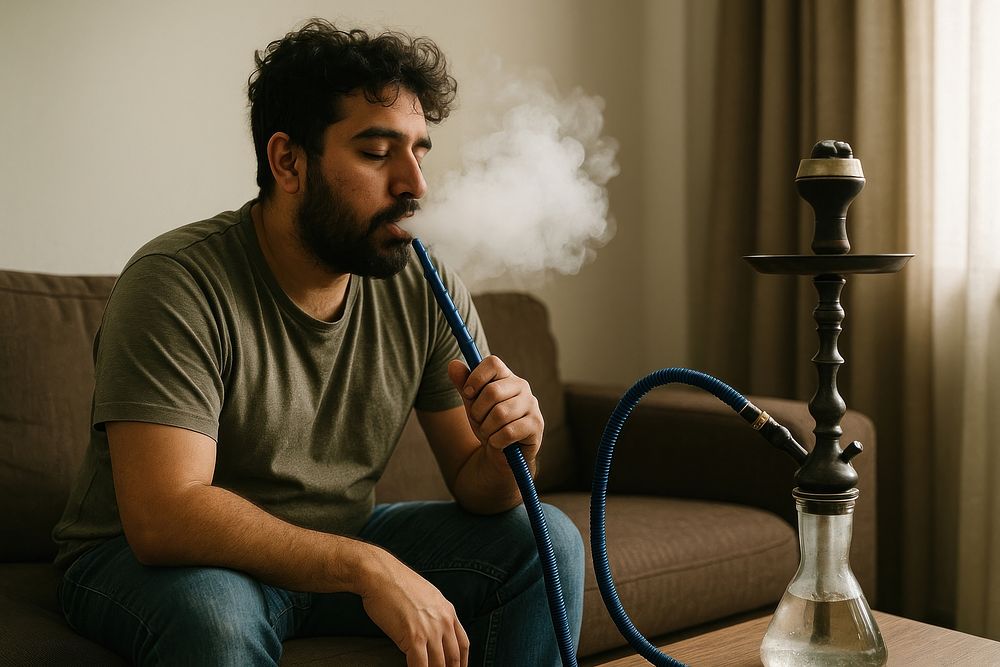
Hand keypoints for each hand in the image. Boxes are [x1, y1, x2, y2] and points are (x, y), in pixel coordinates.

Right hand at [360, 550, 468, 666]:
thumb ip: (434, 615)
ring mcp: (430, 629)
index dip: (462, 663)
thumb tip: (432, 633)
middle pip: (453, 658)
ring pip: (439, 665)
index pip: (463, 645)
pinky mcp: (414, 636)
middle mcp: (443, 621)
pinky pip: (420, 665)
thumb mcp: (426, 596)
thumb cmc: (396, 583)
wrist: (379, 574)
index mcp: (448, 611)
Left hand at [447, 356, 543, 466]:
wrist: (500, 454)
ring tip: (490, 434)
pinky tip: (499, 443)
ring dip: (487, 429)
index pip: (493, 363)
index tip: (468, 393)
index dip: (476, 378)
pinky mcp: (536, 425)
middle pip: (492, 391)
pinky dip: (497, 441)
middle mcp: (522, 387)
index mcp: (506, 377)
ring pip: (500, 414)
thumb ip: (463, 384)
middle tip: (480, 421)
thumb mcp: (472, 404)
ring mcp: (532, 405)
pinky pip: (508, 432)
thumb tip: (452, 364)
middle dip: (478, 412)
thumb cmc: (487, 424)